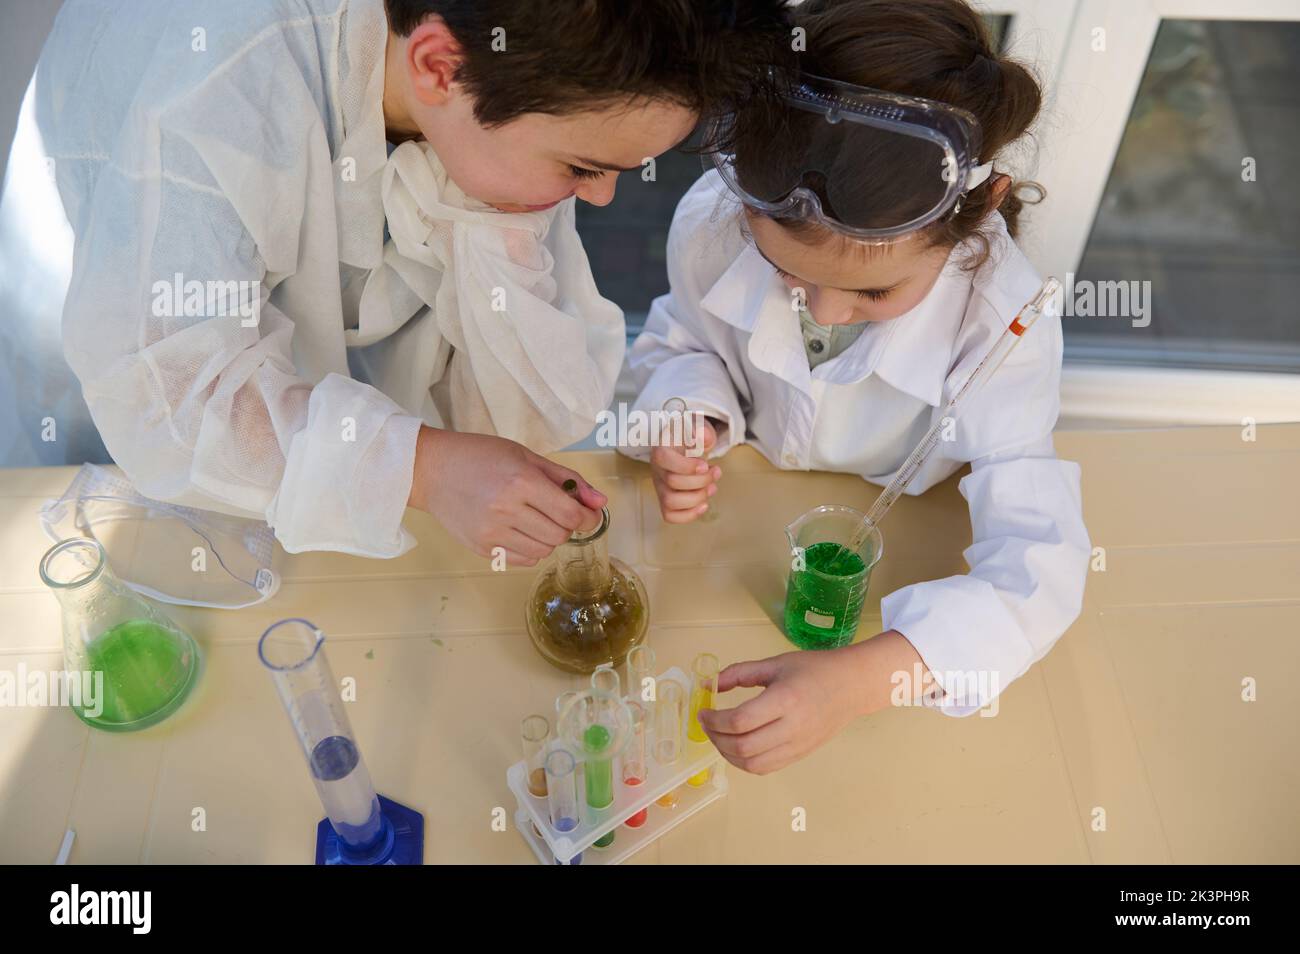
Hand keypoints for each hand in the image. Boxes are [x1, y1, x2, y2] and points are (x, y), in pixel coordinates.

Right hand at [407, 426, 604, 565]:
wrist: (431, 469)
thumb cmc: (480, 456)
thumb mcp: (526, 456)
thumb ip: (566, 479)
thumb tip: (600, 502)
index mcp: (521, 481)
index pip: (570, 515)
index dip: (587, 518)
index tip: (587, 514)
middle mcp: (506, 509)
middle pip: (559, 535)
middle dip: (566, 526)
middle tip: (555, 511)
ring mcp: (491, 532)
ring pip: (543, 551)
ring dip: (549, 539)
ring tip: (535, 519)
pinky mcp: (481, 547)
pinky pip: (522, 560)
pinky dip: (531, 550)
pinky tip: (520, 531)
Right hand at [649, 418, 720, 523]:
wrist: (684, 444)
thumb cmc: (689, 437)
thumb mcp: (697, 426)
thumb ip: (703, 430)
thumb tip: (705, 438)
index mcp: (661, 449)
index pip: (664, 459)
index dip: (686, 466)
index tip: (705, 465)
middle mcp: (657, 470)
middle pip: (672, 482)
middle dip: (700, 481)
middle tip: (716, 472)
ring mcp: (660, 487)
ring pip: (670, 502)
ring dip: (697, 498)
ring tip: (713, 487)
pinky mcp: (666, 500)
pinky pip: (670, 516)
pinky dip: (688, 515)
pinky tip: (704, 505)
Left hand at [697, 632, 923, 773]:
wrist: (852, 686)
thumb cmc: (814, 670)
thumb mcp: (775, 663)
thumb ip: (740, 673)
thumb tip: (709, 684)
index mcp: (785, 699)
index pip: (741, 720)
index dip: (714, 720)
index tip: (703, 712)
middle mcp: (792, 727)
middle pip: (743, 747)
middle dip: (716, 738)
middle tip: (708, 725)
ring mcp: (798, 745)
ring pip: (752, 765)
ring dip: (728, 754)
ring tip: (720, 737)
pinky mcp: (800, 755)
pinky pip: (766, 768)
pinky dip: (745, 762)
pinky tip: (738, 747)